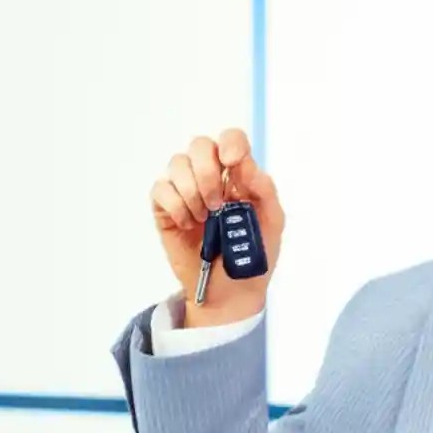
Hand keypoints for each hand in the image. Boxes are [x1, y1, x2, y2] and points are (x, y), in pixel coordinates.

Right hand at [149, 129, 283, 326]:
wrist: (230, 292)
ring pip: (177, 164)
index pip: (231, 140)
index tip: (232, 162)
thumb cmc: (254, 256)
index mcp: (240, 176)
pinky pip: (160, 189)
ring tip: (205, 218)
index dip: (230, 143)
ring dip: (192, 191)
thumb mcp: (272, 224)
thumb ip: (264, 191)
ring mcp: (187, 191)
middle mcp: (211, 177)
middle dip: (208, 172)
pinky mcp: (166, 209)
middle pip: (199, 145)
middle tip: (217, 204)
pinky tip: (188, 224)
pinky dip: (175, 206)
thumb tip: (247, 164)